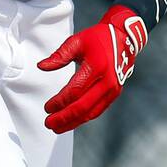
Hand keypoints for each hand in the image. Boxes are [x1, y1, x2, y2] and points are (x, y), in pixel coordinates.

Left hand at [37, 4, 147, 133]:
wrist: (124, 38)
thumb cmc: (98, 39)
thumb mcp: (77, 41)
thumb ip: (59, 56)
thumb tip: (41, 67)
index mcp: (97, 67)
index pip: (75, 91)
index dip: (59, 102)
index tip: (47, 107)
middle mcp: (107, 81)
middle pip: (82, 106)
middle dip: (64, 117)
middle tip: (49, 123)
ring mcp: (113, 89)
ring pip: (91, 113)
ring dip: (73, 122)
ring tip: (57, 128)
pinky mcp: (114, 94)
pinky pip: (97, 110)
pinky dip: (83, 118)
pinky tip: (72, 121)